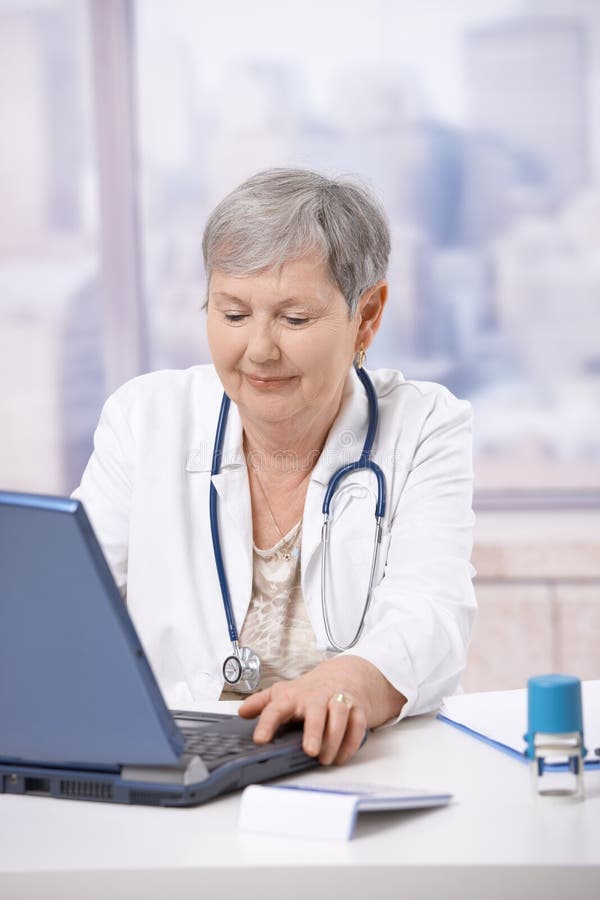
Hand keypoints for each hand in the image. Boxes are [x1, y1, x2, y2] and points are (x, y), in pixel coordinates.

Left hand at [237, 655, 405, 765]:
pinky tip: (341, 757)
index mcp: (293, 696)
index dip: (267, 723)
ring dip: (334, 738)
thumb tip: (241, 712)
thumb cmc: (310, 691)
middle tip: (310, 751)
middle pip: (316, 710)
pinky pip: (357, 725)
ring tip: (325, 759)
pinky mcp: (356, 709)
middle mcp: (316, 698)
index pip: (276, 708)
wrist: (345, 675)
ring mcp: (338, 701)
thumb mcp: (283, 693)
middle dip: (314, 730)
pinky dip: (351, 743)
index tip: (260, 740)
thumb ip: (261, 703)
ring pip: (339, 716)